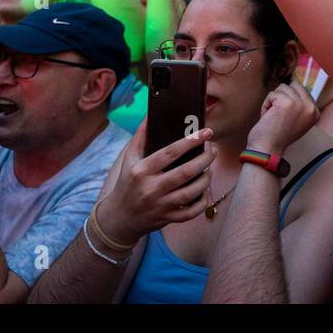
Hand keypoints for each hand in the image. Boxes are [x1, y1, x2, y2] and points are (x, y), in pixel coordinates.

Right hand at [101, 122, 217, 242]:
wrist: (119, 218)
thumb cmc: (127, 183)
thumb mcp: (129, 160)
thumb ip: (140, 137)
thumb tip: (151, 114)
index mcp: (141, 171)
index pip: (170, 153)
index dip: (191, 141)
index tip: (207, 132)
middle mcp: (151, 189)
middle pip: (185, 172)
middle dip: (205, 159)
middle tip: (213, 149)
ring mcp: (160, 205)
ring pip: (191, 192)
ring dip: (206, 179)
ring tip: (209, 169)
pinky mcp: (167, 218)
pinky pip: (191, 212)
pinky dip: (202, 202)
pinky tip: (205, 190)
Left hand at [245, 81, 319, 154]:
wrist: (267, 149)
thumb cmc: (278, 135)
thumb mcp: (297, 120)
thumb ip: (300, 104)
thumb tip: (294, 82)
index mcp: (315, 112)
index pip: (302, 89)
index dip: (289, 99)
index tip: (285, 117)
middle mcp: (311, 107)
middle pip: (293, 85)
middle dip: (282, 97)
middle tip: (279, 116)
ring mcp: (300, 104)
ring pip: (282, 88)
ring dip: (273, 101)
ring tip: (274, 117)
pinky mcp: (286, 102)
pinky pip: (272, 94)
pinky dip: (266, 105)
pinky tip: (268, 117)